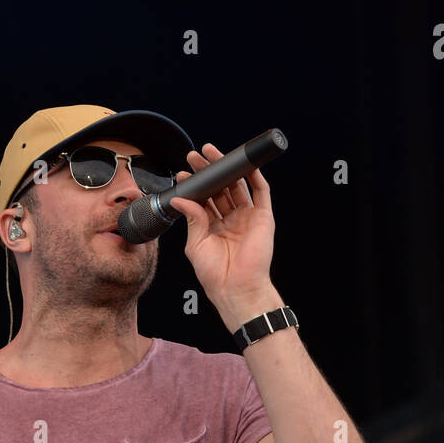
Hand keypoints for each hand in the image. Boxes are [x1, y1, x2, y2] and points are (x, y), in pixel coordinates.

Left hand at [169, 142, 275, 314]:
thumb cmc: (215, 274)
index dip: (194, 185)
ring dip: (227, 169)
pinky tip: (244, 164)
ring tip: (212, 154)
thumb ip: (192, 218)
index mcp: (213, 227)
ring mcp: (248, 218)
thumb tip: (179, 198)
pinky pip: (261, 192)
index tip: (182, 174)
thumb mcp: (196, 244)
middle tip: (194, 157)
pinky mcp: (264, 218)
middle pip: (220, 189)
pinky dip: (254, 176)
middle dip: (208, 172)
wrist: (236, 288)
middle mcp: (231, 220)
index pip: (204, 199)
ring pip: (238, 186)